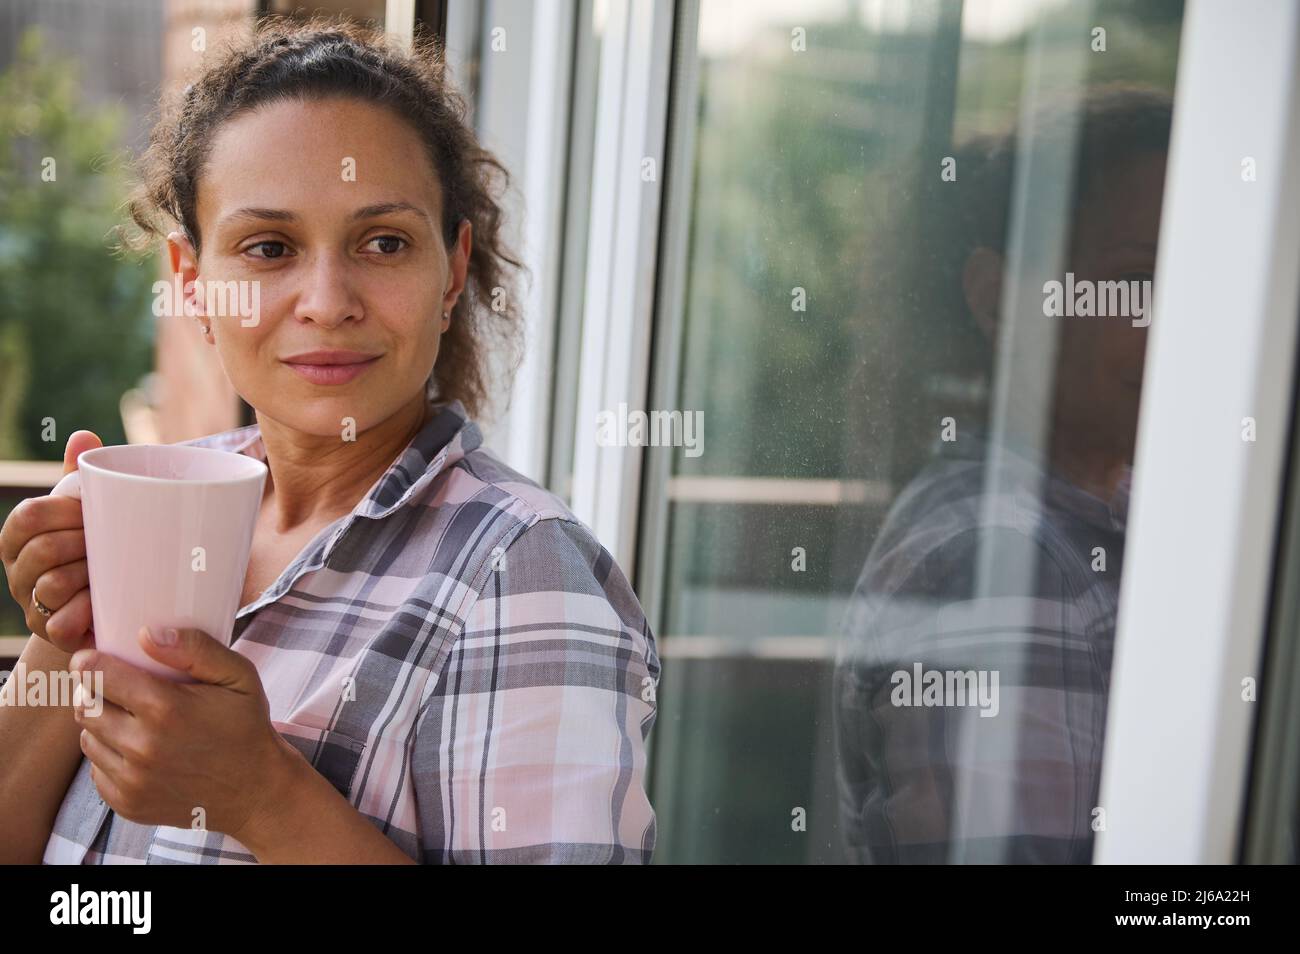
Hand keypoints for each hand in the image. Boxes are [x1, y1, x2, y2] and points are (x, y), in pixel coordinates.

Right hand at [0, 430, 101, 652]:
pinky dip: (84, 612)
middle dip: (82, 543)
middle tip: (111, 543)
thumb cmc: (95, 551)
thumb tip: (84, 436)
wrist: (106, 610)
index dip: (62, 511)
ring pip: (54, 584)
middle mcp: (19, 572)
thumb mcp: (86, 514)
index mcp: (20, 538)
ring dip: (89, 575)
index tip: (92, 512)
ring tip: (111, 571)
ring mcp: (33, 605)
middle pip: (43, 549)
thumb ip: (81, 479)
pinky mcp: (52, 634)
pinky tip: (102, 604)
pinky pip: (61, 623)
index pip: (28, 516)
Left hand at [70, 625, 299, 840]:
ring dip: (101, 725)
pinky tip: (138, 750)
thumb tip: (146, 634)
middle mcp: (143, 747)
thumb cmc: (245, 726)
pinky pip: (97, 770)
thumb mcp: (238, 676)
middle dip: (93, 692)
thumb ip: (196, 648)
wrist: (254, 790)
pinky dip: (111, 756)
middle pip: (85, 707)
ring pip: (88, 739)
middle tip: (114, 688)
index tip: (90, 658)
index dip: (89, 662)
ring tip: (130, 719)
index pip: (98, 676)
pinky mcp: (128, 803)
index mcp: (166, 709)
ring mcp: (133, 780)